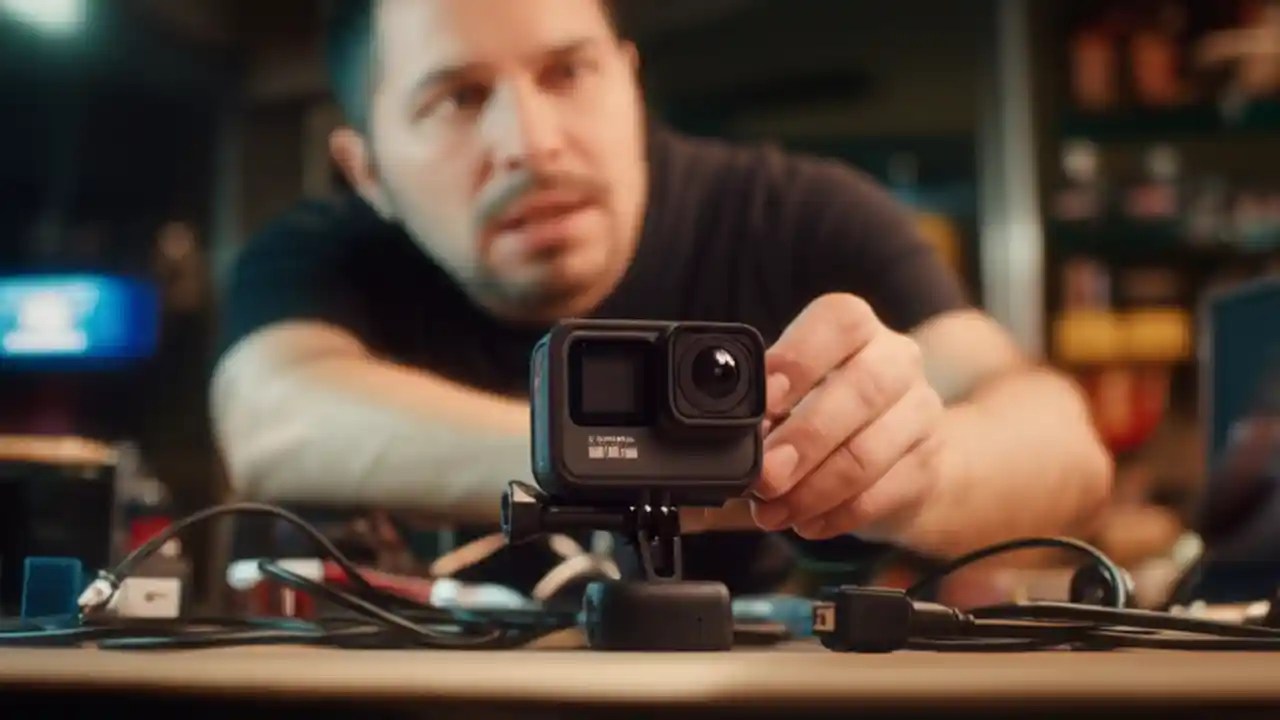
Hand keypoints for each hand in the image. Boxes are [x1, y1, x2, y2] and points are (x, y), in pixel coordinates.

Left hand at [750, 293, 946, 540]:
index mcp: (856, 328)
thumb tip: (724, 437)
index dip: (798, 359)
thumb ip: (762, 408)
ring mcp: (920, 411)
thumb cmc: (828, 411)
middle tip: (764, 476)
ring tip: (774, 511)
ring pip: (869, 451)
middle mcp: (896, 360)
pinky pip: (883, 494)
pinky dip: (837, 514)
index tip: (763, 402)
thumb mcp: (792, 395)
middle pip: (861, 391)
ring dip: (813, 490)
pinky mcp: (928, 462)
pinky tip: (807, 523)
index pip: (838, 322)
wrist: (902, 451)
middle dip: (804, 439)